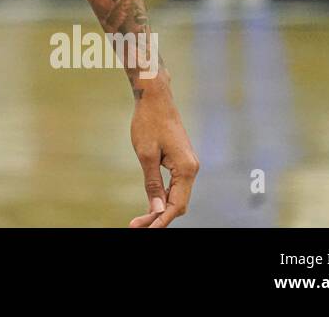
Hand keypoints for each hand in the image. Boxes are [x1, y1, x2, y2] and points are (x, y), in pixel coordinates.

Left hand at [128, 79, 198, 227]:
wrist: (155, 98)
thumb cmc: (148, 123)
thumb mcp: (146, 156)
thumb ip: (153, 185)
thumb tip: (157, 210)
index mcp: (186, 169)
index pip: (176, 205)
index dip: (161, 221)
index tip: (144, 229)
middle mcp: (192, 168)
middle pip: (178, 204)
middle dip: (159, 217)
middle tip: (136, 226)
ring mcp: (188, 164)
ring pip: (177, 196)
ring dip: (161, 209)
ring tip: (141, 220)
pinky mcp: (181, 161)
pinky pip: (175, 185)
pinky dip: (164, 196)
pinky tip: (151, 204)